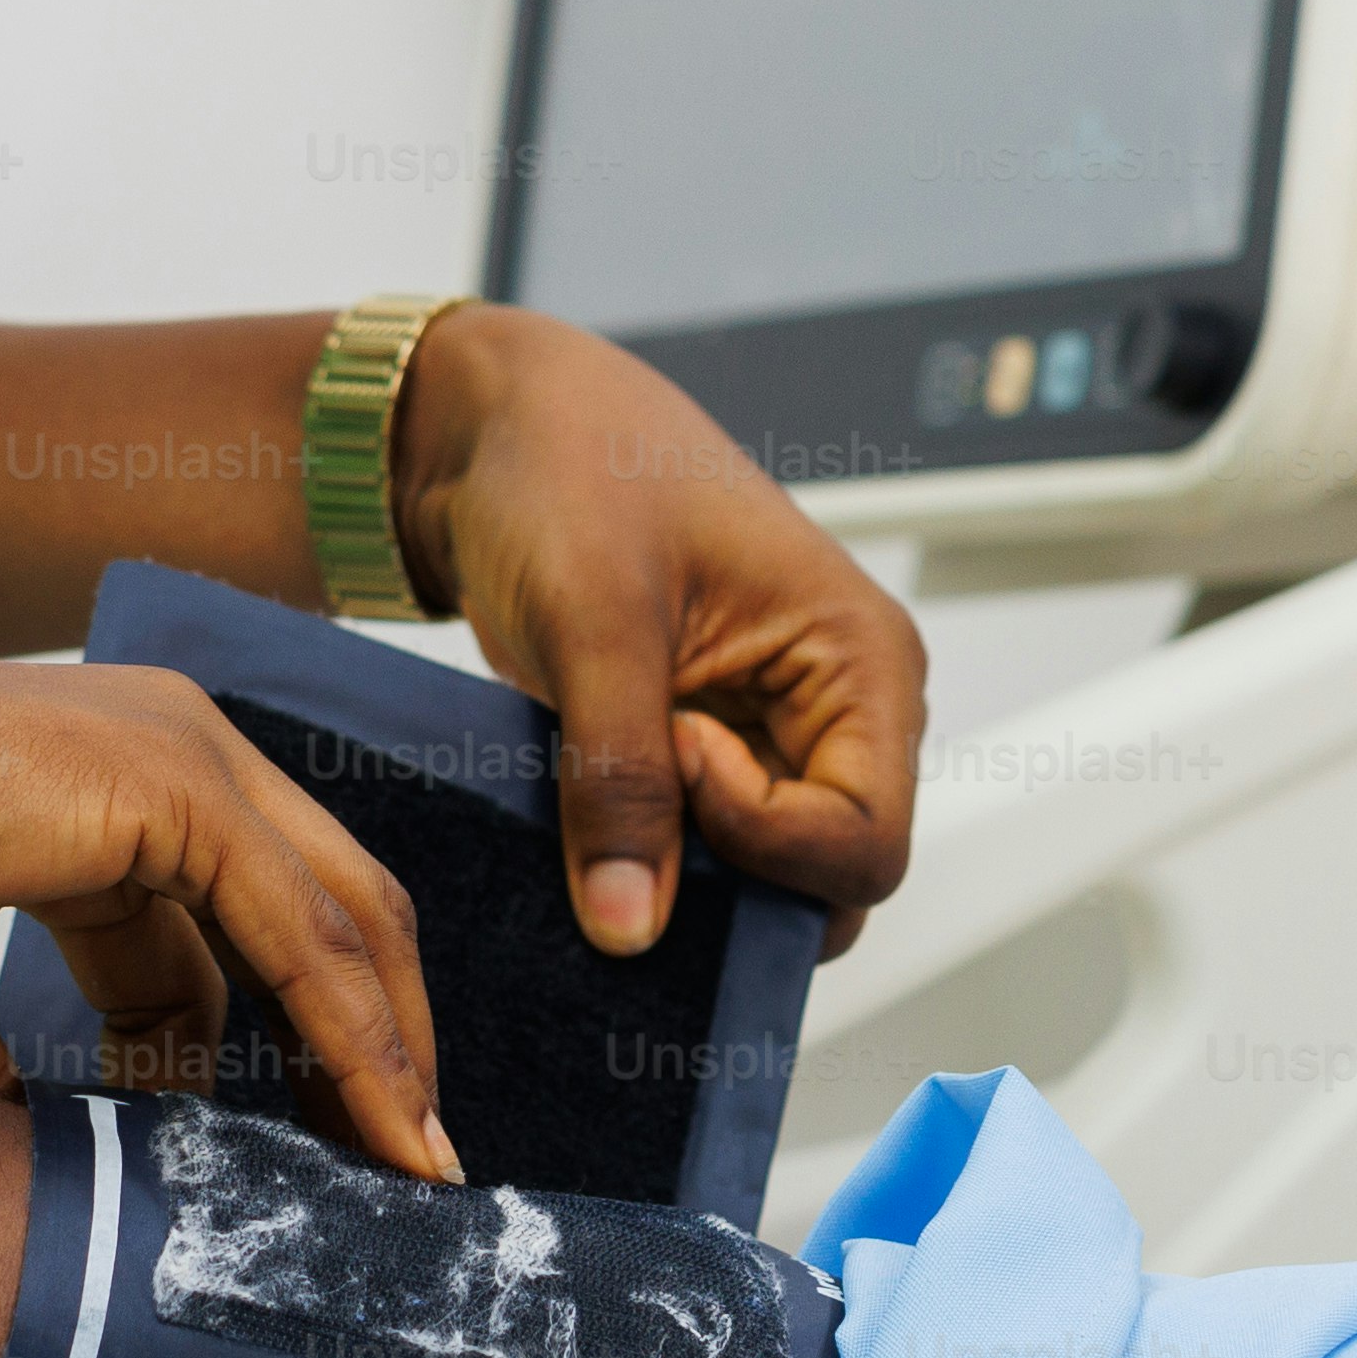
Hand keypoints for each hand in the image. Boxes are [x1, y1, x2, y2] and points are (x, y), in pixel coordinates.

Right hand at [0, 639, 453, 1181]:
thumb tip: (65, 1206)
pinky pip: (304, 933)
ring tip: (414, 1176)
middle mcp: (169, 762)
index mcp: (107, 803)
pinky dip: (355, 1037)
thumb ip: (9, 1091)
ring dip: (388, 1055)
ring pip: (342, 921)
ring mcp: (185, 759)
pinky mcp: (180, 785)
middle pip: (322, 921)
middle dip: (372, 1052)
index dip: (276, 1059)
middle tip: (397, 1178)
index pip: (231, 942)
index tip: (303, 1164)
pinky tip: (382, 1127)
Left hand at [389, 304, 928, 957]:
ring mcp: (773, 739)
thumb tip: (630, 929)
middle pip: (825, 885)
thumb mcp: (593, 621)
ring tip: (598, 800)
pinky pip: (698, 855)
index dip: (762, 843)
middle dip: (725, 883)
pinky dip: (642, 859)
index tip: (669, 752)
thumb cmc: (570, 468)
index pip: (865, 843)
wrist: (491, 428)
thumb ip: (619, 780)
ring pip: (758, 884)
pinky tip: (584, 823)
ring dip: (677, 878)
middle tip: (624, 793)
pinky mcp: (704, 758)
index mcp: (863, 660)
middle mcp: (839, 712)